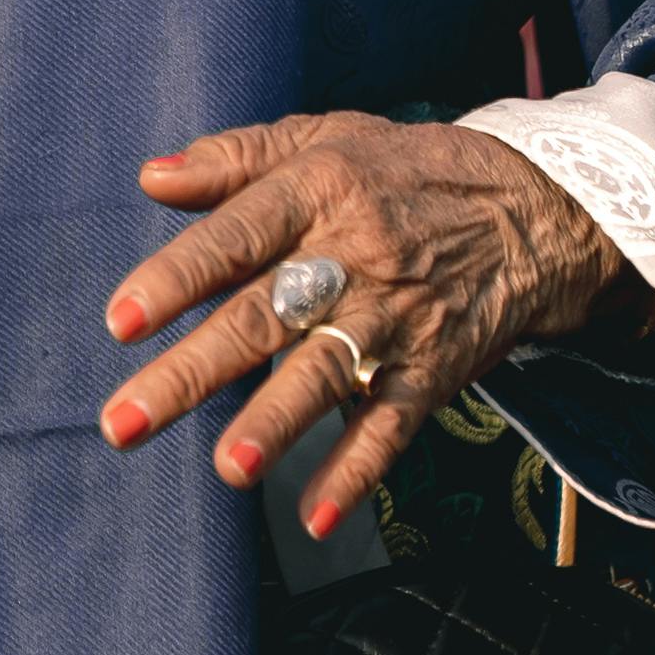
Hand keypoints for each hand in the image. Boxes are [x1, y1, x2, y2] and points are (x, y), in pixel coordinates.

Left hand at [99, 109, 624, 543]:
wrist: (534, 211)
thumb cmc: (405, 171)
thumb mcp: (325, 138)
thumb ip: (234, 158)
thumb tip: (151, 178)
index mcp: (315, 192)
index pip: (234, 237)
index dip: (177, 279)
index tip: (120, 321)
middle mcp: (352, 257)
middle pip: (262, 317)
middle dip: (191, 374)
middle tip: (123, 423)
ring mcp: (395, 318)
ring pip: (325, 373)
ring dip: (276, 424)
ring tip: (228, 468)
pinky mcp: (433, 369)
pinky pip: (392, 425)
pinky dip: (357, 471)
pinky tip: (316, 516)